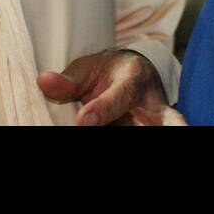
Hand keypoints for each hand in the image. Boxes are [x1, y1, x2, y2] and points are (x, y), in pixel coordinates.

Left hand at [37, 49, 186, 125]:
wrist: (134, 74)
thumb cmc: (106, 72)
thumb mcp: (88, 68)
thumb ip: (68, 80)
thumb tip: (43, 81)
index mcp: (134, 78)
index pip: (121, 96)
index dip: (102, 110)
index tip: (83, 121)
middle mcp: (153, 104)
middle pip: (169, 121)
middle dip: (166, 128)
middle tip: (153, 129)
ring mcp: (158, 124)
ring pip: (167, 130)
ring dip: (153, 135)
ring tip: (123, 131)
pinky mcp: (157, 131)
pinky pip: (156, 138)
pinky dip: (146, 138)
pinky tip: (123, 145)